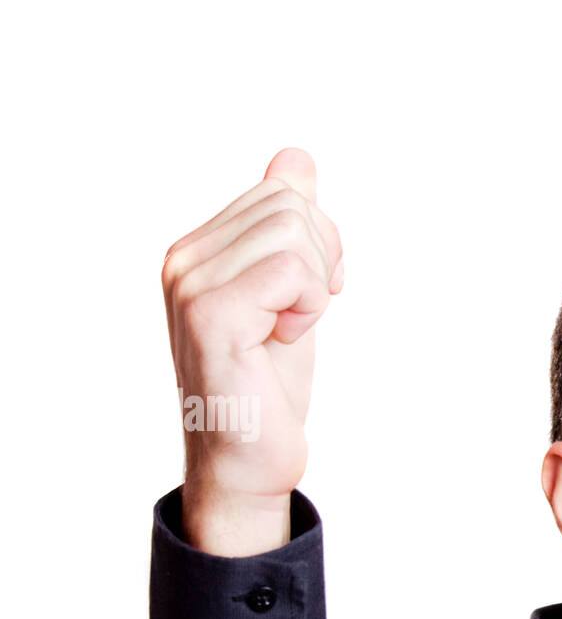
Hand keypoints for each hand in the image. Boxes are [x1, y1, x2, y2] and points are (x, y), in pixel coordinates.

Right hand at [161, 147, 342, 553]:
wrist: (249, 460)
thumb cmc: (267, 386)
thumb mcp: (288, 292)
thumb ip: (289, 226)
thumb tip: (295, 158)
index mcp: (198, 248)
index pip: (282, 193)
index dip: (319, 244)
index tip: (306, 296)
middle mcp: (183, 258)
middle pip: (290, 206)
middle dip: (321, 260)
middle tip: (300, 317)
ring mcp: (191, 283)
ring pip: (294, 233)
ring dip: (313, 289)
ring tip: (284, 331)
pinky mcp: (212, 313)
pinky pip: (290, 270)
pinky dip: (307, 306)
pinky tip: (282, 340)